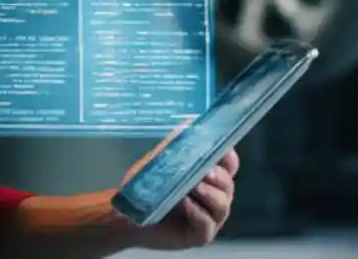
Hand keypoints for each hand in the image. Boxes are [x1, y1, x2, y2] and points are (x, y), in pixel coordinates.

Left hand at [117, 125, 239, 250]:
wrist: (129, 213)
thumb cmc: (148, 187)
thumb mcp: (162, 161)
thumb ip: (177, 143)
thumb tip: (190, 121)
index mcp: (210, 177)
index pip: (229, 165)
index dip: (228, 156)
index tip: (220, 149)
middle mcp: (215, 196)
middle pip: (228, 185)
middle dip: (218, 177)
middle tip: (204, 171)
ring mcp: (210, 217)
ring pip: (222, 205)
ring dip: (210, 194)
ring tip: (194, 186)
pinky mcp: (200, 235)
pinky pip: (206, 224)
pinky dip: (198, 212)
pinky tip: (185, 203)